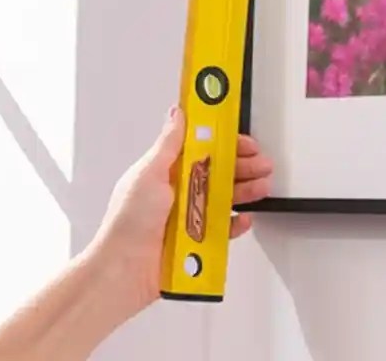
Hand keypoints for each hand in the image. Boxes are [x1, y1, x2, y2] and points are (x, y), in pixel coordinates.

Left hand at [89, 106, 273, 310]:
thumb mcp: (148, 173)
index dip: (226, 144)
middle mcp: (179, 192)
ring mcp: (188, 216)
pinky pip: (223, 229)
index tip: (245, 141)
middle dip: (243, 167)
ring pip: (225, 198)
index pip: (203, 149)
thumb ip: (168, 144)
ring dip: (246, 191)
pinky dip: (236, 223)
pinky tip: (244, 218)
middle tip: (261, 164)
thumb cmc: (128, 222)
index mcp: (167, 172)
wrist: (124, 271)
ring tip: (261, 187)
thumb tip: (177, 114)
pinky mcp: (196, 240)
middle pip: (219, 173)